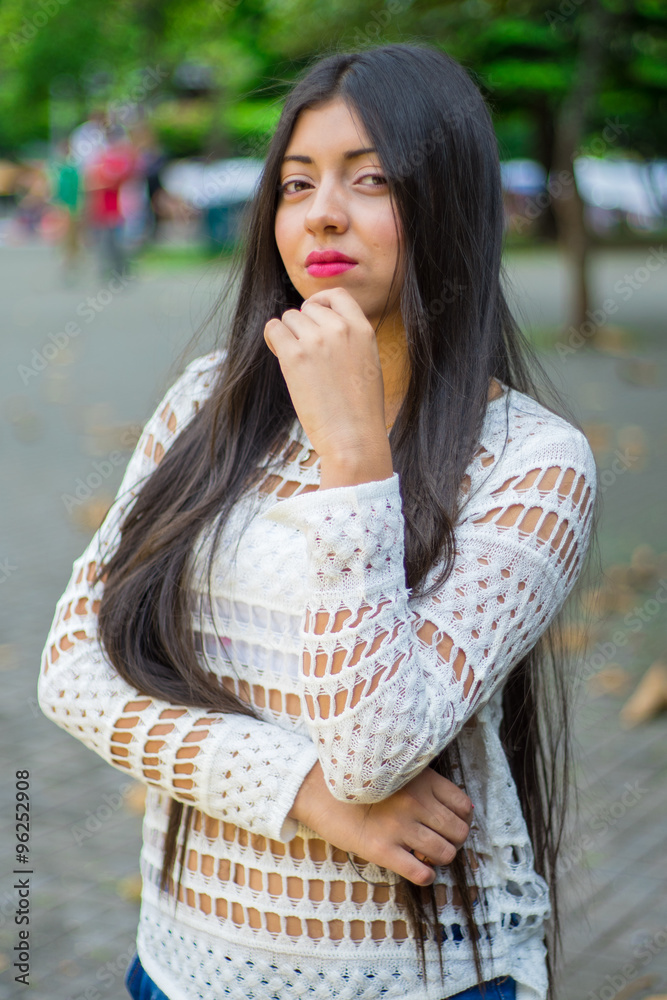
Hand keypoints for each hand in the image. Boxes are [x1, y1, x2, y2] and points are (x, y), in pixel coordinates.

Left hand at [264, 287, 389, 466]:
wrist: (352, 437)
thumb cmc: (359, 410)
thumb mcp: (367, 364)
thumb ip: (349, 340)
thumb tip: (320, 325)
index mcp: (363, 329)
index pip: (336, 296)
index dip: (320, 302)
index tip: (313, 315)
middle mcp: (340, 329)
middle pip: (307, 308)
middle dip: (302, 326)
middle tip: (305, 352)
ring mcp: (316, 340)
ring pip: (288, 318)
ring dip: (288, 335)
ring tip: (299, 363)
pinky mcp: (294, 355)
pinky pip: (273, 329)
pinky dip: (274, 340)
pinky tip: (283, 358)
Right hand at [289, 761, 473, 886]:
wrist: (317, 789)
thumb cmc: (358, 779)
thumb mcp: (395, 770)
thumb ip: (425, 784)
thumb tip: (457, 811)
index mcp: (423, 780)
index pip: (464, 806)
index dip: (461, 819)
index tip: (449, 824)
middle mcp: (416, 802)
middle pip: (459, 832)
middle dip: (453, 841)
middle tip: (438, 841)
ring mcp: (400, 826)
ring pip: (445, 853)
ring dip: (439, 858)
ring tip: (424, 853)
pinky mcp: (382, 850)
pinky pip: (421, 873)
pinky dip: (425, 875)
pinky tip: (415, 868)